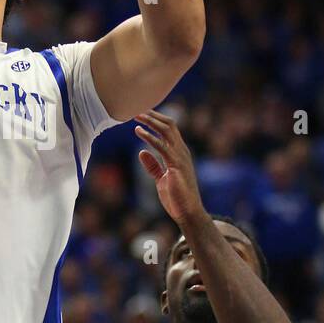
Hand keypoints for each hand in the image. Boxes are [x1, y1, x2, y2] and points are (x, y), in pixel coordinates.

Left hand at [134, 110, 204, 226]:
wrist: (187, 212)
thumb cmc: (176, 197)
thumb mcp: (161, 178)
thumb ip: (152, 165)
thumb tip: (141, 152)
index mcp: (179, 153)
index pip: (169, 129)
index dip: (156, 120)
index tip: (142, 114)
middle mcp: (182, 151)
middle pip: (169, 125)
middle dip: (153, 115)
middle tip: (137, 109)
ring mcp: (181, 157)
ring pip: (167, 131)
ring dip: (151, 122)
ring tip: (136, 116)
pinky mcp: (177, 165)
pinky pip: (163, 147)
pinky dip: (150, 137)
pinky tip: (139, 132)